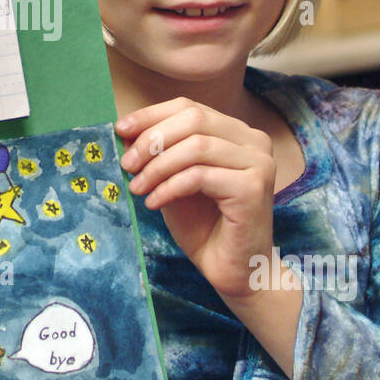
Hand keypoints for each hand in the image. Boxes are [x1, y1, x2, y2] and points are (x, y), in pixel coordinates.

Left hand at [117, 97, 276, 302]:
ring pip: (196, 147)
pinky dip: (169, 187)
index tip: (121, 129)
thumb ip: (159, 154)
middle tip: (127, 164)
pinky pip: (199, 176)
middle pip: (193, 120)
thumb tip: (126, 130)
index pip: (189, 108)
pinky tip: (153, 203)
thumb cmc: (204, 226)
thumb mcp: (173, 180)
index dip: (152, 115)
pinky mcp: (253, 187)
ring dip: (157, 167)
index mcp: (236, 132)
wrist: (235, 270)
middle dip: (152, 140)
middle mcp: (253, 141)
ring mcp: (258, 162)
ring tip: (137, 187)